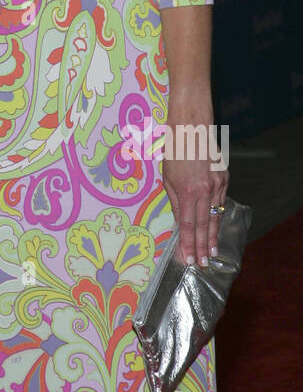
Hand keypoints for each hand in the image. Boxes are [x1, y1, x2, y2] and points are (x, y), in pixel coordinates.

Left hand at [161, 108, 228, 265]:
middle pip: (204, 225)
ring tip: (211, 253)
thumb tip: (180, 223)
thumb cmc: (175, 150)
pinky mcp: (225, 178)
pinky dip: (218, 216)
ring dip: (213, 236)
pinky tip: (216, 228)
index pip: (189, 225)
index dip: (189, 244)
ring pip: (216, 216)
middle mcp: (205, 190)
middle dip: (202, 246)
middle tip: (202, 263)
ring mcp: (218, 184)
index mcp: (187, 191)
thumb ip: (175, 202)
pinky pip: (221, 202)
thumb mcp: (167, 178)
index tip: (189, 259)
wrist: (192, 127)